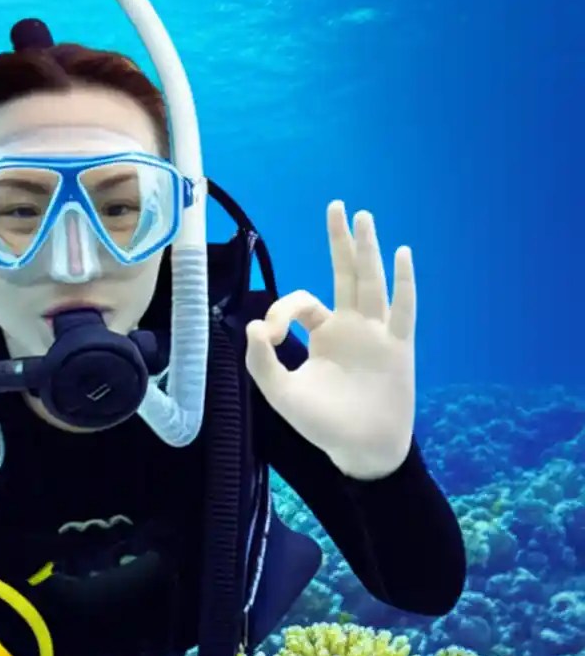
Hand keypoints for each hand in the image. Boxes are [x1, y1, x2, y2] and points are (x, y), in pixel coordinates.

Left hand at [244, 200, 415, 479]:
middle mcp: (351, 326)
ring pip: (372, 282)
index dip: (280, 312)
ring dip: (367, 250)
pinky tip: (403, 254)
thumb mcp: (282, 394)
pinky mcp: (399, 347)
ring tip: (362, 216)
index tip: (268, 338)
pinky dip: (404, 282)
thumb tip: (251, 326)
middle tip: (336, 205)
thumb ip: (262, 363)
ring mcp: (377, 334)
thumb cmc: (322, 423)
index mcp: (323, 333)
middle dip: (339, 240)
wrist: (361, 450)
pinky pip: (403, 309)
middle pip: (345, 273)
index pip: (302, 303)